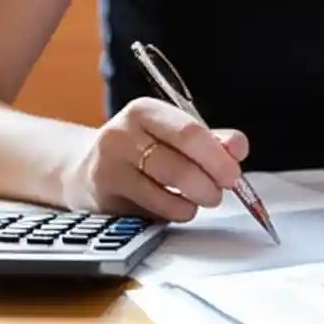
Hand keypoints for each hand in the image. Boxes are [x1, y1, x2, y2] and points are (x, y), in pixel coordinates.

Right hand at [61, 97, 248, 220]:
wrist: (85, 168)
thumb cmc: (141, 150)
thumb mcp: (173, 136)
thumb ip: (211, 140)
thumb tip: (238, 148)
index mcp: (145, 111)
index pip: (190, 132)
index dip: (217, 157)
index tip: (233, 174)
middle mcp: (122, 133)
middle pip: (179, 163)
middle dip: (210, 183)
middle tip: (221, 191)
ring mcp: (109, 165)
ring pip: (166, 189)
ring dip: (195, 200)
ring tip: (202, 199)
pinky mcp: (105, 194)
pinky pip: (152, 208)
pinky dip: (175, 212)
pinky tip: (178, 207)